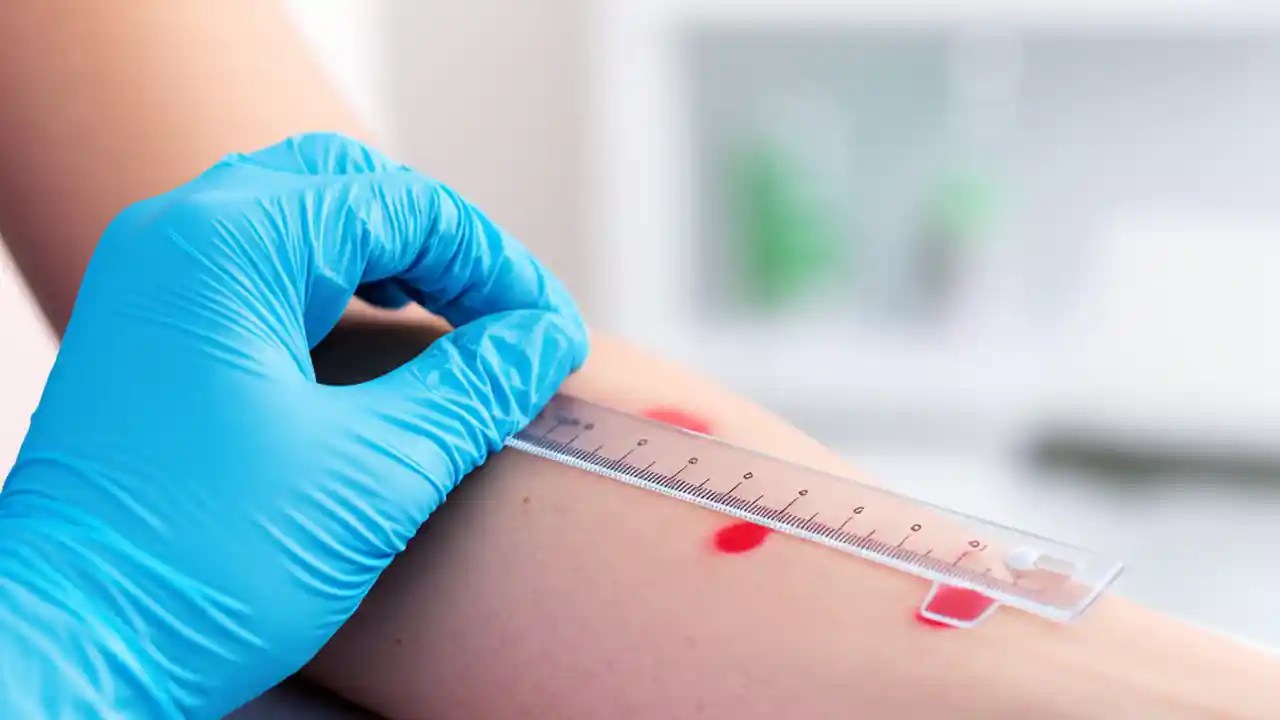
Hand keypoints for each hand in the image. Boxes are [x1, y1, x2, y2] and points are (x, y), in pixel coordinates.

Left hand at [0, 133, 587, 717]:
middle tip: (504, 316)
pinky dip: (335, 286)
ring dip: (390, 259)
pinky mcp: (153, 331)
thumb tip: (548, 338)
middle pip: (348, 186)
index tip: (552, 332)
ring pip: (300, 217)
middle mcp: (176, 239)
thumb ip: (475, 389)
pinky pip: (259, 267)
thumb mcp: (373, 471)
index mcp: (226, 247)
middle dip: (442, 244)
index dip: (497, 264)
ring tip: (455, 320)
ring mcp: (155, 282)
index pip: (403, 205)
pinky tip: (375, 337)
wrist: (71, 648)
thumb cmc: (201, 566)